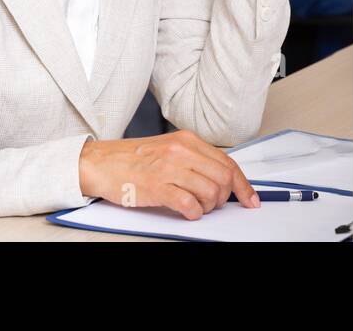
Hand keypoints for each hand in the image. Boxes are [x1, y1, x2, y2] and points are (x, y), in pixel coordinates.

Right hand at [77, 130, 259, 217]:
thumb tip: (222, 178)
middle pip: (224, 177)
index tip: (251, 199)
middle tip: (215, 204)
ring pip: (211, 191)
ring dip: (209, 206)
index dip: (244, 184)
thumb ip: (195, 159)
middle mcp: (181, 151)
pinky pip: (189, 203)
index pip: (228, 162)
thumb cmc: (133, 159)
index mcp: (187, 140)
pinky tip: (188, 211)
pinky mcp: (157, 186)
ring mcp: (169, 168)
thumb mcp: (169, 149)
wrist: (101, 162)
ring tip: (197, 207)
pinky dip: (194, 212)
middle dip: (226, 197)